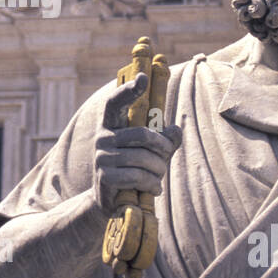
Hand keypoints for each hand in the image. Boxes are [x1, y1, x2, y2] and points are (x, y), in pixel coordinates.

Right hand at [92, 72, 181, 214]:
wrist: (108, 199)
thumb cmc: (132, 168)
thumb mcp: (151, 151)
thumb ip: (165, 139)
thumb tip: (175, 131)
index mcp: (111, 124)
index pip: (116, 101)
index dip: (129, 89)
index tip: (144, 78)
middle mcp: (103, 137)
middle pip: (143, 135)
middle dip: (162, 147)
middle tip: (167, 156)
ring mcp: (101, 157)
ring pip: (144, 158)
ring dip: (159, 169)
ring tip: (159, 177)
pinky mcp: (104, 177)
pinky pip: (138, 176)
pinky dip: (152, 184)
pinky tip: (153, 189)